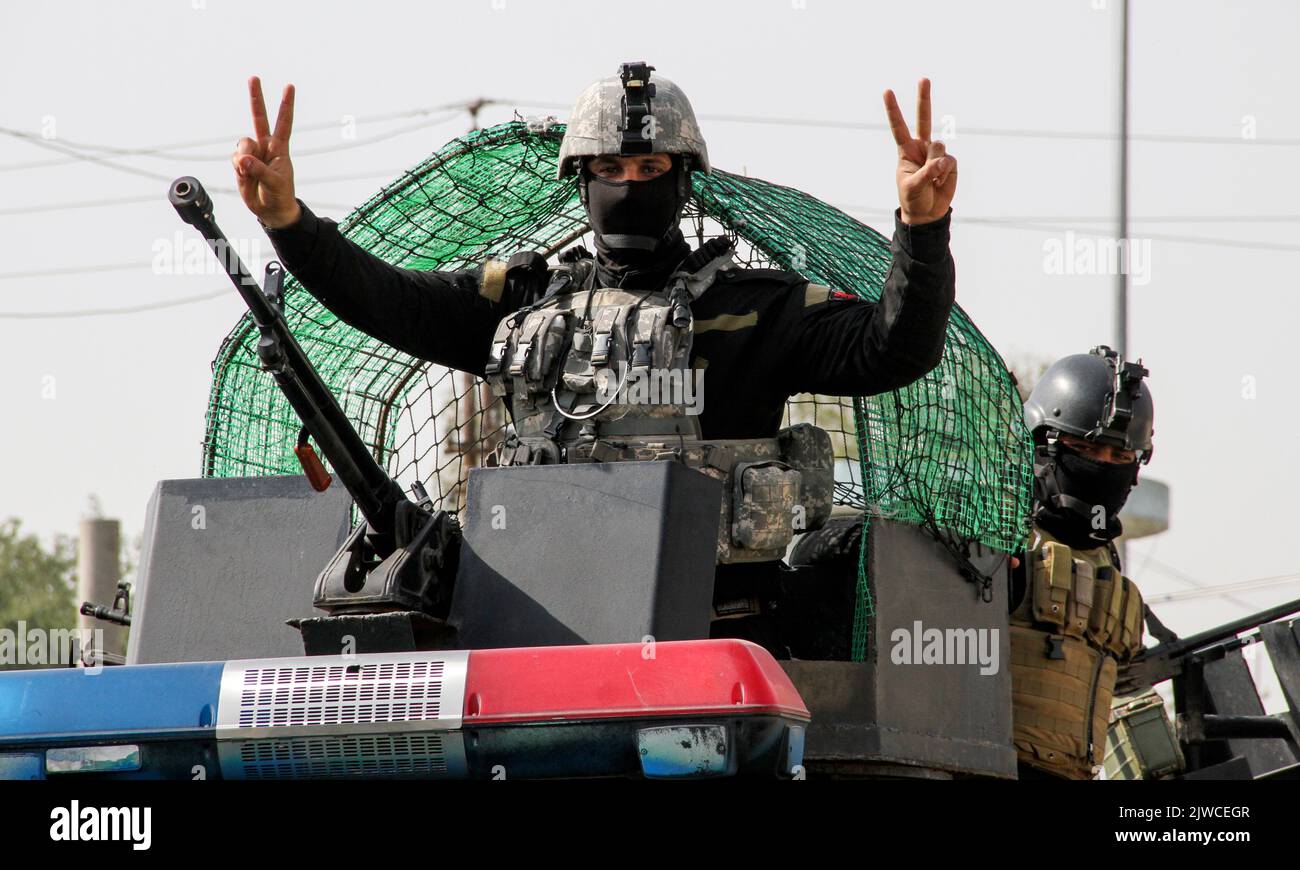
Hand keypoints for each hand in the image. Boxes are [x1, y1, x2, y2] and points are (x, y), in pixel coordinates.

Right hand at [231, 76, 299, 228]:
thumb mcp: (275, 183)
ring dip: (243, 157)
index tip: (289, 87)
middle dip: (256, 97)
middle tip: (254, 77)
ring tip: (250, 172)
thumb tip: (241, 159)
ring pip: (242, 144)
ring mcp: (252, 154)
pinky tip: (244, 176)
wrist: (271, 211)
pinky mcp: (241, 163)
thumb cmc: (280, 195)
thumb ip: (259, 170)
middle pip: (259, 117)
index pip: (284, 122)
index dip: (286, 105)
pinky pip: (234, 159)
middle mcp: (265, 146)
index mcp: (280, 148)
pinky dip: (237, 168)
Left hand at [883, 78, 956, 225]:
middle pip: (924, 119)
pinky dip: (945, 174)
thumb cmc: (913, 199)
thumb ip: (926, 172)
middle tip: (923, 79)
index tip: (887, 92)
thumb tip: (942, 160)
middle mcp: (922, 147)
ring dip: (936, 166)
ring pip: (939, 147)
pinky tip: (940, 182)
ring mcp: (937, 154)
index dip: (894, 110)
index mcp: (906, 151)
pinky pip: (950, 162)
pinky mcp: (950, 163)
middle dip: (924, 98)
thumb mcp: (913, 187)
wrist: (927, 214)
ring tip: (931, 180)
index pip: (899, 127)